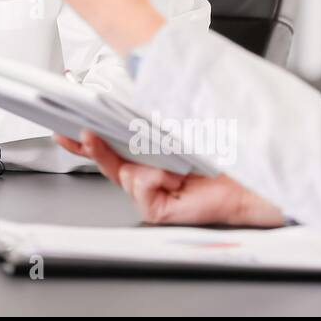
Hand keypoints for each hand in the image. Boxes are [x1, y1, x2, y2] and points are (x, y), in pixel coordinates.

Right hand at [56, 130, 284, 227]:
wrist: (252, 184)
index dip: (88, 131)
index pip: (112, 140)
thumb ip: (150, 124)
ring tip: (169, 162)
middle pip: (107, 158)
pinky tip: (172, 177)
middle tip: (73, 131)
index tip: (68, 116)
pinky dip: (154, 177)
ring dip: (143, 162)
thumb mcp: (180, 129)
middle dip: (88, 145)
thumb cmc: (224, 155)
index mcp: (151, 151)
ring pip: (123, 173)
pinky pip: (139, 187)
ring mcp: (148, 193)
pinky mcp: (154, 210)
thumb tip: (124, 110)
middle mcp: (147, 172)